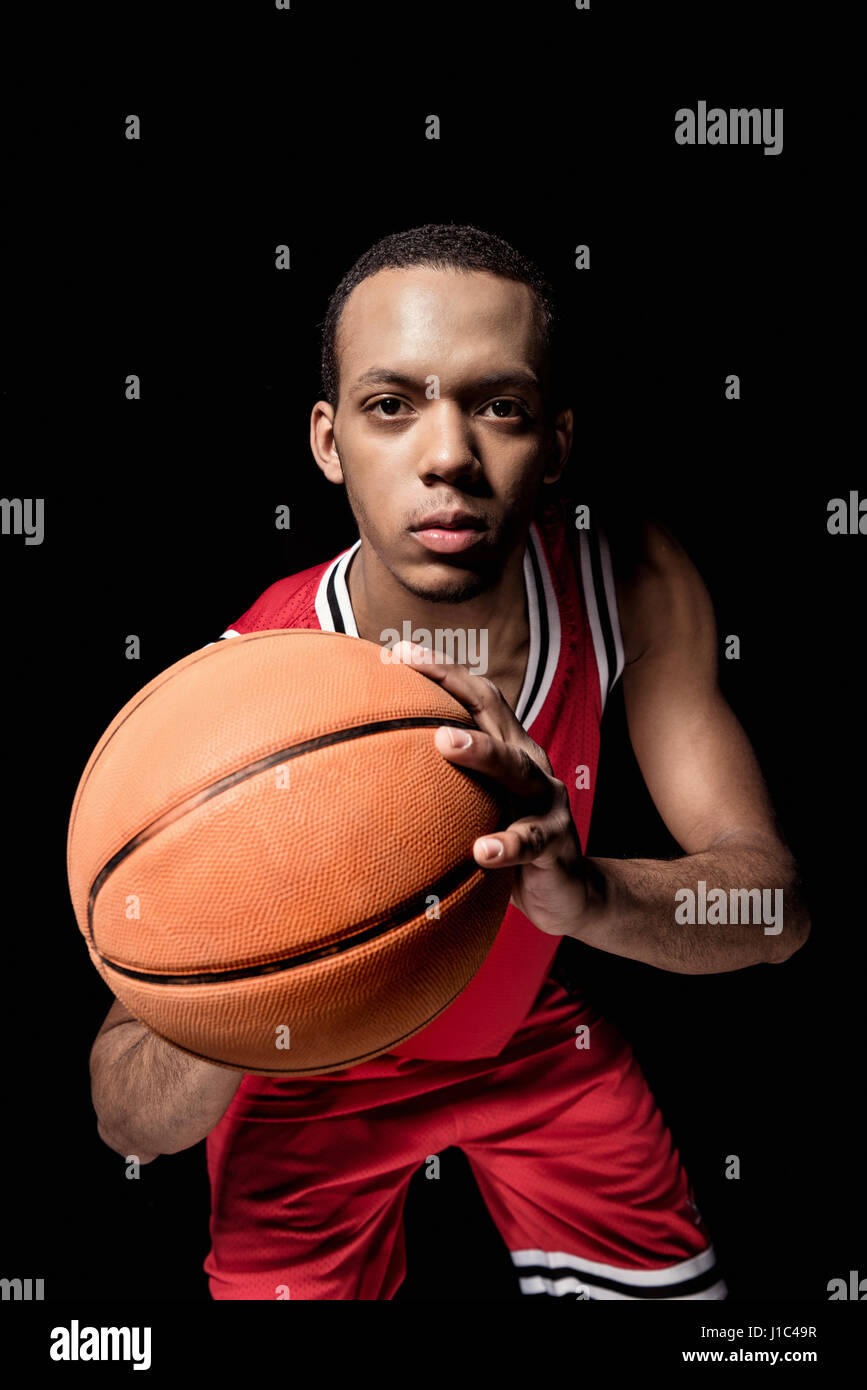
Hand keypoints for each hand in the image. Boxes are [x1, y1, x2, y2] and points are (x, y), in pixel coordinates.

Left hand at [395, 641, 596, 937]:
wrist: (570, 892)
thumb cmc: (509, 841)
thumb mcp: (478, 806)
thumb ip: (443, 785)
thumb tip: (371, 773)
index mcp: (510, 751)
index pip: (478, 700)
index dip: (443, 673)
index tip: (399, 652)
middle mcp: (531, 766)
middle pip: (495, 717)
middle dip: (456, 692)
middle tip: (413, 674)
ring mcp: (547, 802)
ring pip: (517, 770)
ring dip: (482, 753)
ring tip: (446, 743)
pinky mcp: (557, 843)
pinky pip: (531, 840)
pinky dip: (507, 844)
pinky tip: (483, 850)